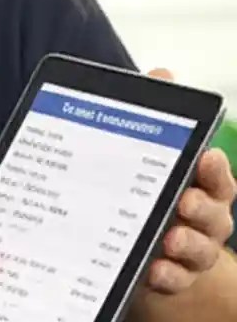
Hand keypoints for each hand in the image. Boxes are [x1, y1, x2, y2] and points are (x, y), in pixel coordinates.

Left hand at [141, 68, 236, 294]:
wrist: (136, 245)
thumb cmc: (148, 192)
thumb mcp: (147, 152)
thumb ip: (158, 117)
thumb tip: (163, 74)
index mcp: (199, 185)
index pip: (217, 177)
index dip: (215, 168)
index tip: (206, 157)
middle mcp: (202, 219)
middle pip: (214, 216)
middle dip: (202, 208)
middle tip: (184, 203)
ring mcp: (189, 250)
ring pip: (199, 250)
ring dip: (187, 246)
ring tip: (168, 239)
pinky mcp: (169, 275)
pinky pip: (175, 279)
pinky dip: (167, 275)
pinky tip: (153, 270)